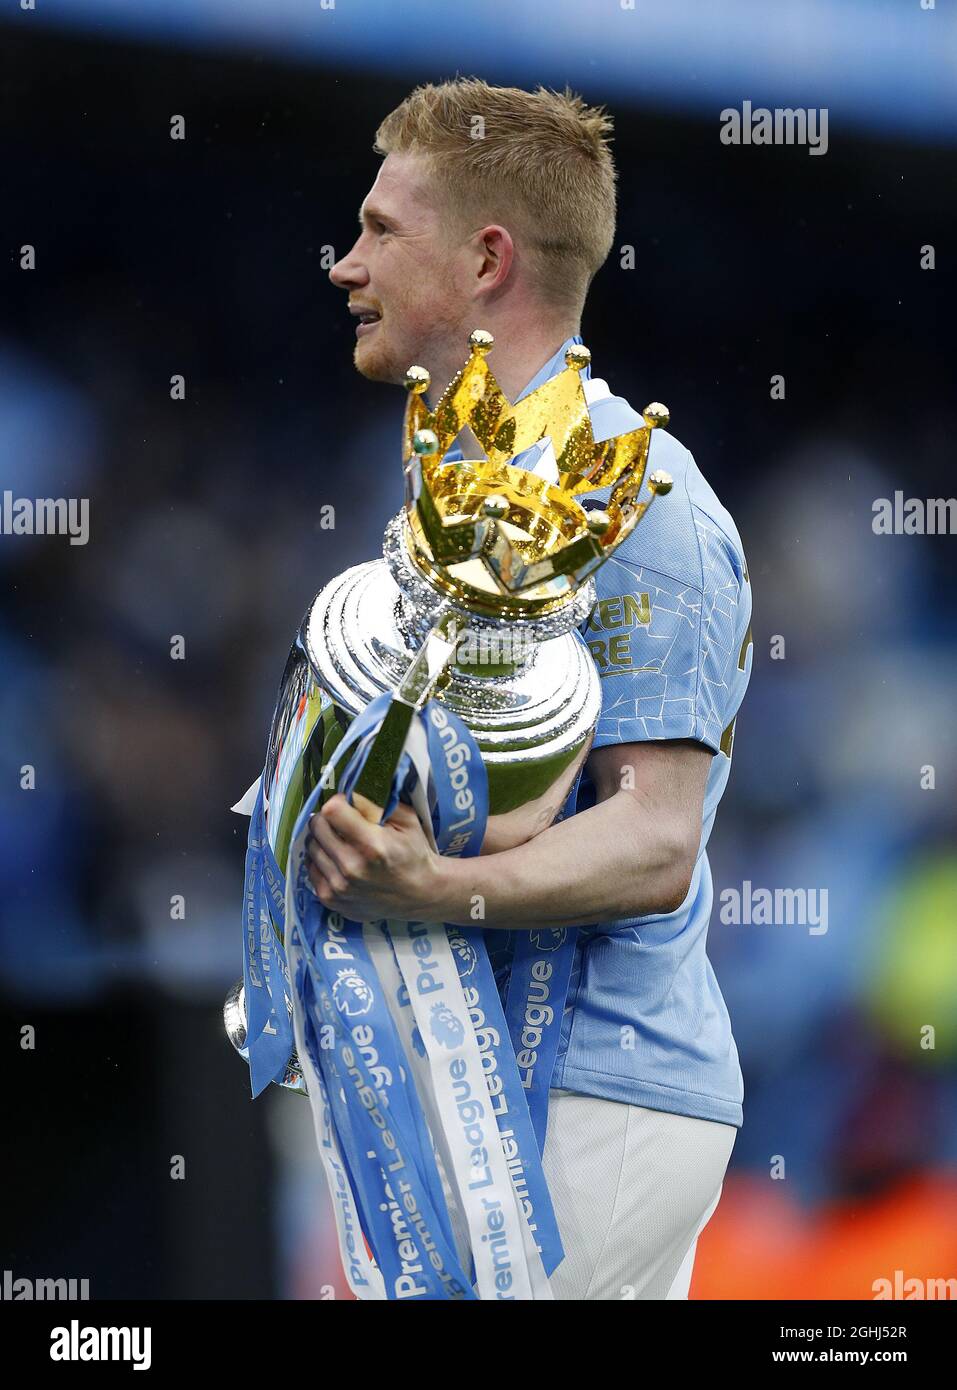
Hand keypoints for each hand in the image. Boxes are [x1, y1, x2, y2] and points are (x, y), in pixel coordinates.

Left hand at [306, 792, 446, 922]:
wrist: (419, 895)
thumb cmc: (414, 853)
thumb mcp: (407, 821)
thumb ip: (376, 805)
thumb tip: (348, 794)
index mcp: (372, 845)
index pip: (332, 811)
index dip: (338, 802)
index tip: (347, 805)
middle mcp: (352, 867)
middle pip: (317, 826)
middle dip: (327, 818)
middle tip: (341, 822)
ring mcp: (338, 886)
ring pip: (311, 846)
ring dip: (322, 839)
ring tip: (340, 841)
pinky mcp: (330, 899)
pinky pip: (311, 868)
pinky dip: (322, 860)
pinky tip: (338, 860)